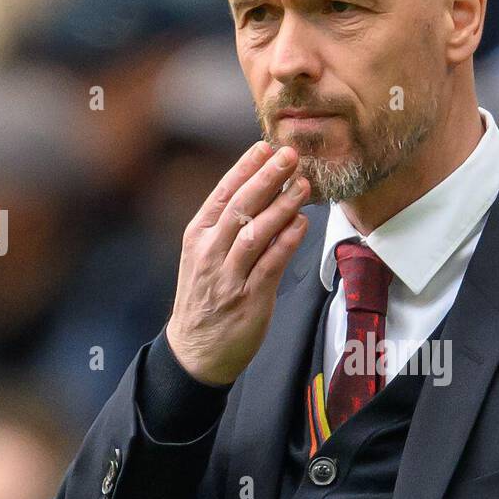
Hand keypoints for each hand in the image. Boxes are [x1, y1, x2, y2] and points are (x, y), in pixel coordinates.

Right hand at [166, 141, 310, 385]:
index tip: (266, 147)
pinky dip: (286, 242)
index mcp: (198, 236)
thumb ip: (228, 227)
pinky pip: (270, 265)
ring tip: (302, 185)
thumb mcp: (205, 256)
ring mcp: (227, 277)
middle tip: (291, 156)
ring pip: (255, 233)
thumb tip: (262, 192)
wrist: (195, 351)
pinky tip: (301, 224)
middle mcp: (209, 253)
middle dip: (267, 178)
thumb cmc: (206, 298)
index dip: (245, 168)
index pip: (223, 194)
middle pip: (240, 207)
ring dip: (281, 206)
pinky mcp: (248, 299)